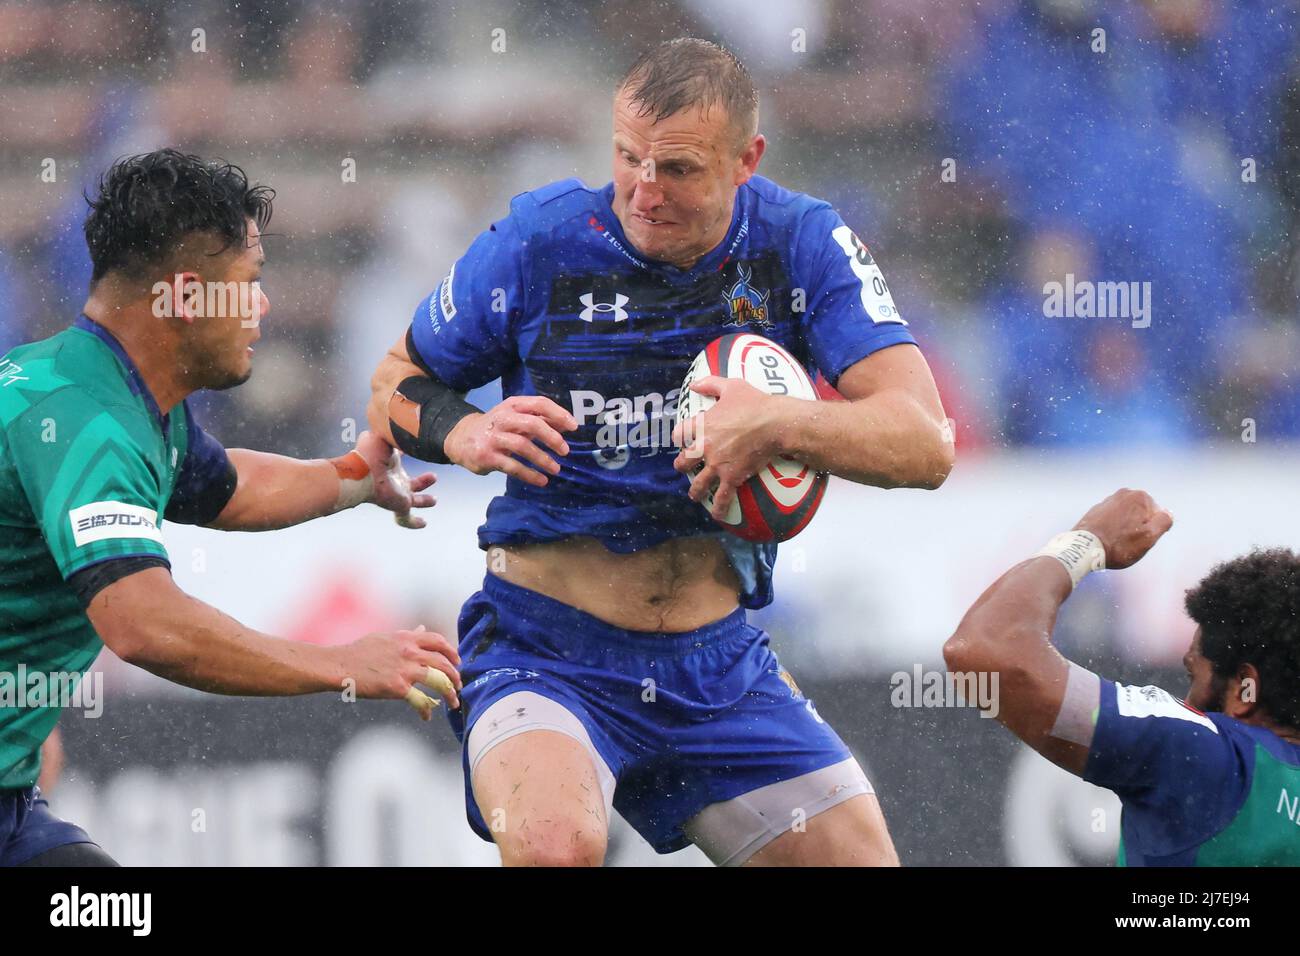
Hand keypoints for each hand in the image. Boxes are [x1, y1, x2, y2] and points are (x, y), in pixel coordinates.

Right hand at [340, 625, 461, 718]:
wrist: (340, 665)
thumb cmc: (358, 651)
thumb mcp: (385, 637)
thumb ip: (406, 635)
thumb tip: (421, 628)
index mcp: (407, 638)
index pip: (438, 641)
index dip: (451, 651)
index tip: (456, 661)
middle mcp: (410, 651)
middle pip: (443, 662)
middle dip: (455, 675)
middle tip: (458, 685)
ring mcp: (405, 669)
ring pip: (439, 680)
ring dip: (450, 693)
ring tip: (453, 702)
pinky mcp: (398, 687)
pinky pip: (420, 700)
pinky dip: (426, 710)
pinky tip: (427, 716)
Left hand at [354, 431, 436, 528]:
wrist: (362, 472)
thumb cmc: (369, 453)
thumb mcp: (383, 435)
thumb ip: (390, 430)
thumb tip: (394, 420)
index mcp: (391, 465)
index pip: (398, 461)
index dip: (404, 455)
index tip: (412, 451)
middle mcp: (395, 481)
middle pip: (410, 483)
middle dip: (422, 482)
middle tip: (434, 477)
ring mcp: (397, 495)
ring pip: (413, 501)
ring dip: (424, 501)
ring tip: (434, 500)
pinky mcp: (400, 507)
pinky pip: (406, 520)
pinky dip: (414, 523)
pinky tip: (423, 524)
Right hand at [445, 395, 576, 486]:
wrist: (460, 439)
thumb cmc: (496, 428)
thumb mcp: (515, 418)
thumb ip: (539, 419)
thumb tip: (567, 425)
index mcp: (513, 405)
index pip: (540, 403)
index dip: (558, 414)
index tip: (573, 427)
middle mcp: (502, 418)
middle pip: (532, 424)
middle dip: (552, 438)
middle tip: (565, 451)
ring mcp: (493, 437)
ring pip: (523, 446)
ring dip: (543, 459)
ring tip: (556, 469)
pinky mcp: (487, 456)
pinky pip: (512, 466)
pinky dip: (530, 474)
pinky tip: (541, 480)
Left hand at [671, 376, 784, 520]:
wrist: (774, 423)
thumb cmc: (755, 402)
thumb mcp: (731, 386)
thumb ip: (710, 384)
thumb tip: (694, 384)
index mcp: (701, 425)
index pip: (679, 434)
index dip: (679, 437)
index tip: (681, 440)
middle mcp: (704, 447)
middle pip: (683, 462)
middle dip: (682, 466)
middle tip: (685, 468)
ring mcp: (717, 465)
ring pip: (698, 484)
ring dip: (695, 491)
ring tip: (695, 495)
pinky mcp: (732, 477)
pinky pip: (722, 497)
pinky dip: (719, 508)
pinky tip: (717, 515)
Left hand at [1074, 488, 1173, 569]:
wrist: (1084, 549)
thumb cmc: (1119, 545)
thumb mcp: (1149, 537)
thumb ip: (1163, 522)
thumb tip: (1168, 513)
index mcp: (1140, 497)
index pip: (1157, 516)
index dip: (1151, 531)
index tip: (1138, 538)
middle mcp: (1123, 493)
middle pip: (1141, 515)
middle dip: (1138, 528)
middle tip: (1128, 541)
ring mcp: (1108, 501)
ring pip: (1127, 518)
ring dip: (1124, 529)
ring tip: (1116, 541)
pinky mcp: (1096, 510)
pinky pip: (1112, 520)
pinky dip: (1112, 529)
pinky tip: (1107, 539)